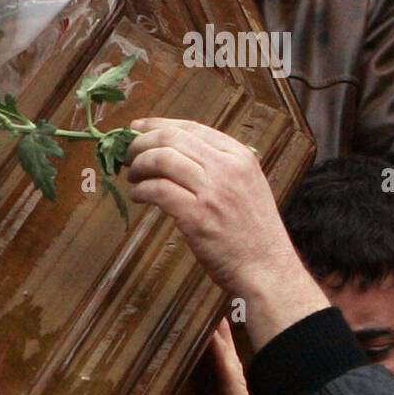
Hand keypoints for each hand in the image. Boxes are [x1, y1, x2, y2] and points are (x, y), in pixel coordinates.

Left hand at [125, 118, 327, 347]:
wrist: (266, 269)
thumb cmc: (253, 232)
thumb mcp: (246, 186)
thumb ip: (218, 166)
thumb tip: (174, 151)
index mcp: (239, 156)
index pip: (190, 127)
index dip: (157, 125)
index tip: (137, 129)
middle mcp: (227, 167)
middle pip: (171, 139)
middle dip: (140, 144)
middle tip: (126, 155)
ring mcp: (212, 191)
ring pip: (160, 160)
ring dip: (138, 166)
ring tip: (132, 178)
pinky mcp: (196, 216)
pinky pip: (157, 191)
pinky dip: (140, 191)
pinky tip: (138, 197)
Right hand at [206, 320, 320, 394]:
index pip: (234, 394)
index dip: (221, 364)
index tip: (212, 335)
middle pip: (234, 378)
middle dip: (221, 346)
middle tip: (210, 312)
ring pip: (232, 381)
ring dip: (221, 353)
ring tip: (210, 324)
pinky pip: (227, 392)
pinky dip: (220, 370)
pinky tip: (211, 356)